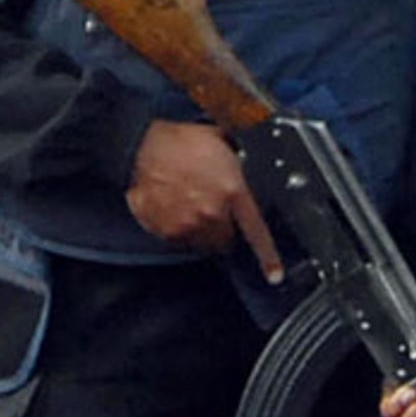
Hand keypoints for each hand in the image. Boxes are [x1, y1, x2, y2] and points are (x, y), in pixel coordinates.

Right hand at [126, 119, 283, 281]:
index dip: (268, 257)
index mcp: (232, 191)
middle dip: (224, 229)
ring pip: (203, 242)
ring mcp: (188, 226)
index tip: (274, 274)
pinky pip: (180, 240)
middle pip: (227, 240)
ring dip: (202, 231)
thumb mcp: (221, 142)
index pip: (256, 232)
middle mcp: (212, 213)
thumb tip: (249, 165)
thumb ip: (238, 162)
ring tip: (192, 207)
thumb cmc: (179, 142)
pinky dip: (179, 229)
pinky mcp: (166, 231)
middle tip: (213, 210)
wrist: (142, 146)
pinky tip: (175, 208)